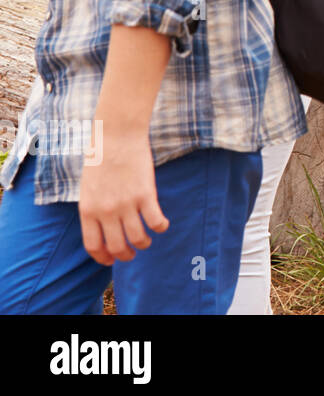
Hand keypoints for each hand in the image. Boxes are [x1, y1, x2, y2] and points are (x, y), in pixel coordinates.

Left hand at [78, 127, 168, 265]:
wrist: (116, 136)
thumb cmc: (102, 158)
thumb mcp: (88, 188)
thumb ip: (94, 209)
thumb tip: (104, 228)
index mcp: (88, 210)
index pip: (94, 245)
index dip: (103, 257)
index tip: (111, 260)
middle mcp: (106, 211)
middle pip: (117, 246)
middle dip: (126, 255)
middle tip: (132, 253)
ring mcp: (126, 204)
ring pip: (138, 238)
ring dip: (144, 243)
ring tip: (147, 240)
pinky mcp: (146, 195)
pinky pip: (156, 221)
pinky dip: (161, 227)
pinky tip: (162, 224)